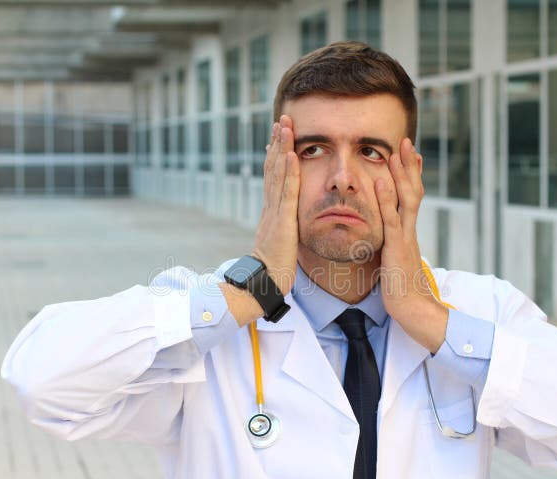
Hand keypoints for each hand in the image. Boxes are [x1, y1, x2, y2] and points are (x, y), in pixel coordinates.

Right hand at [251, 115, 300, 296]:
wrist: (265, 281)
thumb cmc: (274, 266)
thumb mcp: (281, 240)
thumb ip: (283, 227)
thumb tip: (287, 221)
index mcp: (271, 210)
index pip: (273, 176)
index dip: (276, 154)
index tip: (279, 135)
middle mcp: (271, 205)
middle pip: (273, 167)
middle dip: (277, 142)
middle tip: (281, 119)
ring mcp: (275, 211)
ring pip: (278, 173)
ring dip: (282, 147)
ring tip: (285, 126)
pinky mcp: (283, 219)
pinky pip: (287, 191)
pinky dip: (289, 171)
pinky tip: (291, 154)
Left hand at [374, 138, 448, 352]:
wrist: (415, 312)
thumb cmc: (403, 291)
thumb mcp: (397, 263)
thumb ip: (395, 248)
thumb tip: (392, 241)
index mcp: (408, 233)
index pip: (412, 198)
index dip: (411, 176)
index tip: (410, 155)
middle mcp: (409, 231)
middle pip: (414, 191)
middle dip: (409, 166)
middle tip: (406, 141)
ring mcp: (404, 238)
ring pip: (406, 199)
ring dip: (401, 174)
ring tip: (396, 151)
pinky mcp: (396, 249)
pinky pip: (390, 220)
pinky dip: (386, 200)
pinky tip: (380, 182)